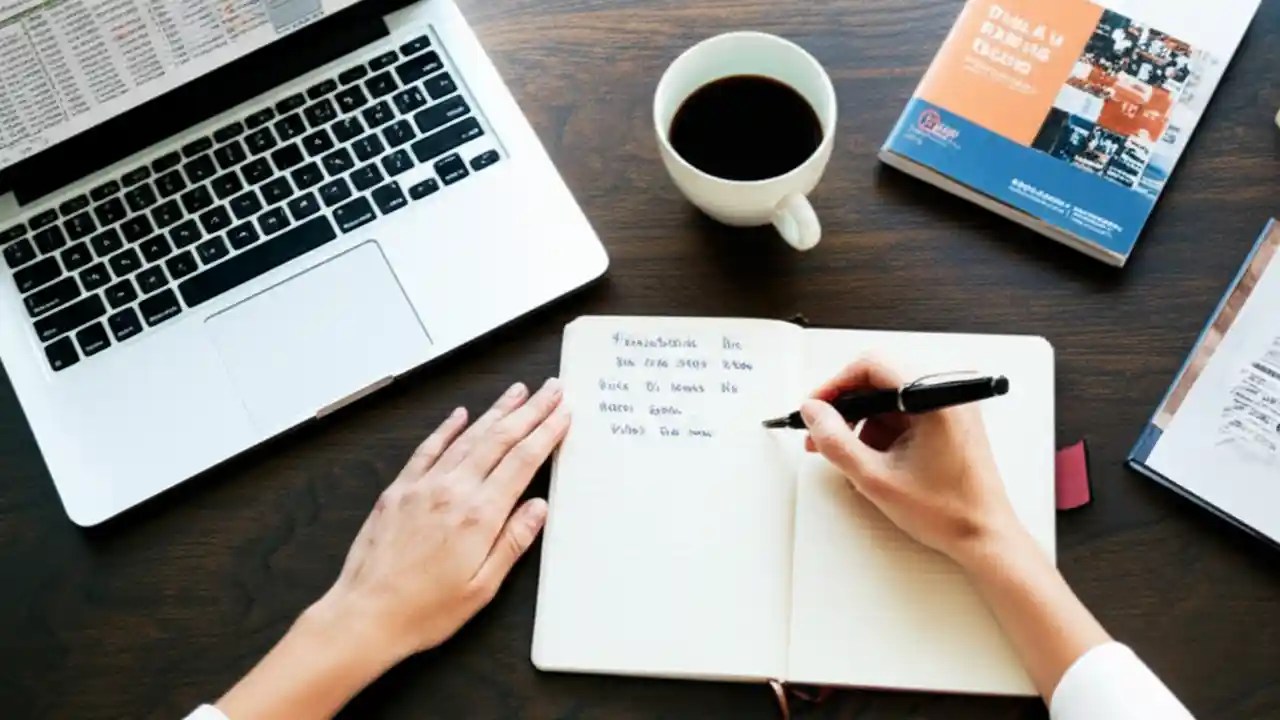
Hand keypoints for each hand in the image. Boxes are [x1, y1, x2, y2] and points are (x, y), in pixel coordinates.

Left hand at [314, 379, 569, 663]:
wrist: (365, 615)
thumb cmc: (424, 610)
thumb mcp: (482, 587)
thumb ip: (512, 542)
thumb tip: (539, 507)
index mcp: (478, 515)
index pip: (522, 461)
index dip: (546, 433)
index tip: (564, 412)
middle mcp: (452, 491)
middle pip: (499, 439)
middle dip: (529, 411)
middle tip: (551, 389)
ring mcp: (423, 486)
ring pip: (467, 437)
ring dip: (495, 411)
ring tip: (517, 391)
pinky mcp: (398, 490)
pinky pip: (427, 449)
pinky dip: (447, 429)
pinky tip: (461, 415)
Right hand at [801, 359, 1020, 565]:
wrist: (984, 536)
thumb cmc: (947, 512)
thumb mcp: (876, 478)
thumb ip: (836, 441)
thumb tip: (814, 413)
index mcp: (935, 397)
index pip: (872, 365)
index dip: (835, 385)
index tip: (815, 409)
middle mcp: (946, 393)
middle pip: (879, 379)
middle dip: (846, 407)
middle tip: (822, 435)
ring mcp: (950, 406)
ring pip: (888, 398)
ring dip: (863, 423)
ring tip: (850, 457)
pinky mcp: (949, 421)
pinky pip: (904, 413)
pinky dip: (883, 432)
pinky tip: (873, 460)